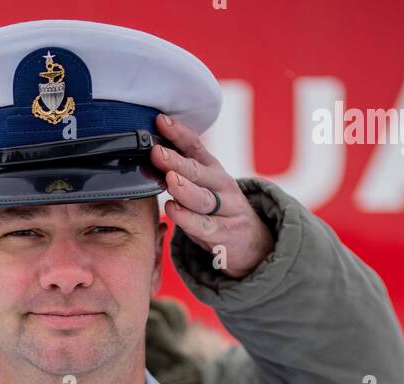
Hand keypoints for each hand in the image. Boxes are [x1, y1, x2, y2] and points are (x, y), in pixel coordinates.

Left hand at [151, 113, 274, 278]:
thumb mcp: (205, 186)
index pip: (196, 147)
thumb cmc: (219, 211)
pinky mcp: (224, 233)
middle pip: (198, 171)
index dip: (179, 133)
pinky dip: (187, 219)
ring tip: (170, 179)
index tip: (160, 121)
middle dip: (176, 161)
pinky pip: (204, 226)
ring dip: (185, 189)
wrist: (253, 241)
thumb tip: (150, 155)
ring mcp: (226, 209)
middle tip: (157, 152)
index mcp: (213, 169)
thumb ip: (184, 172)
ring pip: (203, 198)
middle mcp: (222, 185)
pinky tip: (172, 210)